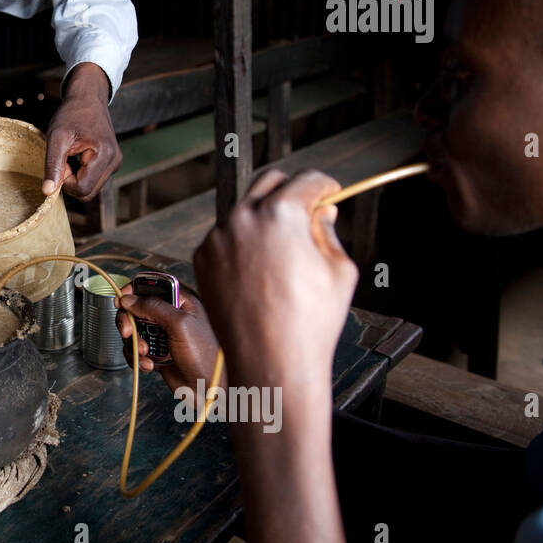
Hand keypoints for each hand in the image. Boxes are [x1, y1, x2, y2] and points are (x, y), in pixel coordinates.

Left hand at [43, 63, 120, 200]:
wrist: (88, 97)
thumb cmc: (72, 114)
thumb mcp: (57, 138)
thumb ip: (53, 166)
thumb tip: (48, 192)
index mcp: (104, 155)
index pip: (82, 189)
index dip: (65, 180)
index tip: (61, 160)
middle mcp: (115, 162)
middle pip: (88, 193)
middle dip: (71, 181)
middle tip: (64, 159)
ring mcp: (115, 164)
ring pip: (90, 189)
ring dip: (75, 178)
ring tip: (71, 155)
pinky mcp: (112, 163)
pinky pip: (93, 181)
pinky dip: (82, 174)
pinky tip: (77, 157)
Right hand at [117, 286, 224, 393]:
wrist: (208, 388)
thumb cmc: (205, 355)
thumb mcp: (179, 324)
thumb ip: (153, 308)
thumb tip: (129, 299)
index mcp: (180, 303)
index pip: (152, 287)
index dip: (134, 291)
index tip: (122, 301)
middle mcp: (169, 317)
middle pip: (136, 310)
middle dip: (129, 322)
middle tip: (128, 332)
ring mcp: (162, 336)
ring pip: (134, 332)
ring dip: (135, 344)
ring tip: (147, 354)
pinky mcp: (156, 353)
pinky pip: (136, 350)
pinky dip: (137, 358)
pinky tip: (149, 365)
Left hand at [192, 170, 357, 391]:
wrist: (271, 361)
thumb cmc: (309, 322)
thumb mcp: (339, 270)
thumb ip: (328, 230)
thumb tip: (320, 212)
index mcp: (281, 215)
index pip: (307, 180)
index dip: (325, 186)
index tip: (329, 194)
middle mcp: (243, 218)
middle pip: (269, 182)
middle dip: (291, 191)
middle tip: (306, 211)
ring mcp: (218, 238)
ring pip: (244, 210)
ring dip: (264, 217)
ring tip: (284, 249)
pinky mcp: (203, 257)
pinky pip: (225, 236)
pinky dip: (242, 241)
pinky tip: (260, 268)